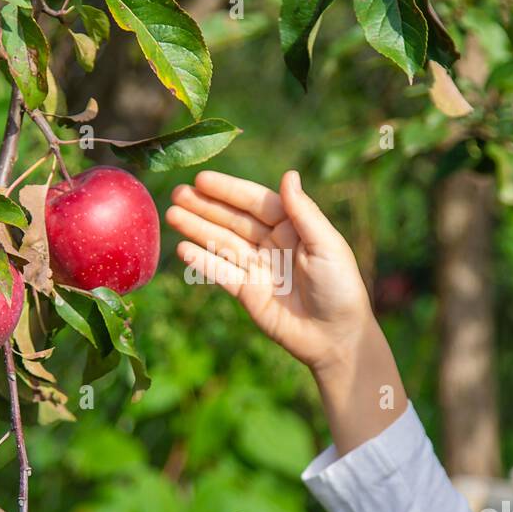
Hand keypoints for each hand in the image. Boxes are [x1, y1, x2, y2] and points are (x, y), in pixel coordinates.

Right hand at [166, 169, 408, 452]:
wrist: (336, 337)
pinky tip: (183, 249)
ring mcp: (257, 268)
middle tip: (177, 193)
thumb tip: (289, 174)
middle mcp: (272, 244)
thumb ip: (303, 212)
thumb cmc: (340, 288)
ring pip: (222, 243)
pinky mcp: (247, 293)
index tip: (202, 180)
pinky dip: (202, 262)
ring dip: (197, 229)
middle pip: (233, 220)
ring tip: (171, 215)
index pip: (255, 202)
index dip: (229, 191)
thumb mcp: (326, 245)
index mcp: (292, 227)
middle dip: (205, 207)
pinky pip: (220, 273)